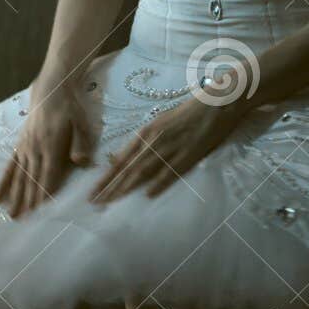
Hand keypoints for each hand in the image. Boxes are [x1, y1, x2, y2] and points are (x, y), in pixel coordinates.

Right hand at [0, 82, 94, 218]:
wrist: (51, 88)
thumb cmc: (70, 106)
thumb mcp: (81, 121)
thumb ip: (81, 143)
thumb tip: (81, 163)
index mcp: (51, 145)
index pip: (48, 175)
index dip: (44, 195)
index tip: (40, 213)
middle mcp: (35, 149)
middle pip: (31, 181)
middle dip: (28, 203)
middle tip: (23, 223)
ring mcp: (24, 148)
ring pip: (19, 177)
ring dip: (15, 197)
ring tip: (10, 215)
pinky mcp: (19, 145)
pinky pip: (10, 167)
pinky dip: (3, 183)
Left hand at [88, 95, 243, 204]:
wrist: (215, 105)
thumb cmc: (186, 114)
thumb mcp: (159, 124)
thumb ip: (142, 142)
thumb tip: (122, 158)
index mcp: (145, 133)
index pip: (121, 160)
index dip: (105, 177)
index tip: (92, 191)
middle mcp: (153, 141)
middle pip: (127, 168)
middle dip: (109, 187)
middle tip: (94, 203)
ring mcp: (170, 148)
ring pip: (143, 172)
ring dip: (126, 189)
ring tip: (111, 203)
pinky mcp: (188, 154)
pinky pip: (170, 172)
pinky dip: (158, 184)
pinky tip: (146, 196)